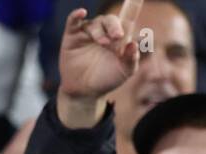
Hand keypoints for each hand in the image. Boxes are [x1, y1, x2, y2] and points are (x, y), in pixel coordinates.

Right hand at [56, 1, 142, 126]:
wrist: (85, 92)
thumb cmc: (106, 80)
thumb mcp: (124, 72)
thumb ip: (131, 59)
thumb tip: (133, 44)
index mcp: (119, 37)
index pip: (128, 16)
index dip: (133, 5)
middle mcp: (104, 31)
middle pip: (110, 20)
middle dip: (114, 26)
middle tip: (117, 37)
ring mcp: (87, 33)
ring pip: (94, 23)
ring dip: (100, 31)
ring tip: (103, 43)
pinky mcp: (72, 37)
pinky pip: (73, 21)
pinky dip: (76, 15)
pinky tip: (81, 13)